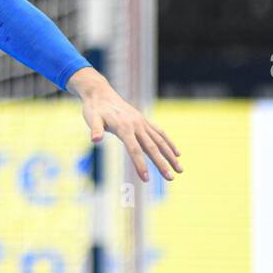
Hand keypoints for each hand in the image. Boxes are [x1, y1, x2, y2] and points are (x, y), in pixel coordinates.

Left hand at [67, 67, 182, 182]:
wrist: (100, 93)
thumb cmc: (95, 109)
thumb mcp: (92, 119)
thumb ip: (95, 129)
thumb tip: (95, 139)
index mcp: (124, 127)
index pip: (134, 150)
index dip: (140, 164)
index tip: (146, 179)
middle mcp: (137, 125)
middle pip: (151, 148)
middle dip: (161, 164)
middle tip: (171, 179)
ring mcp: (142, 123)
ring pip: (160, 141)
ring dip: (170, 156)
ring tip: (180, 170)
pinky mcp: (144, 121)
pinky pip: (159, 133)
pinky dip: (169, 143)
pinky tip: (176, 154)